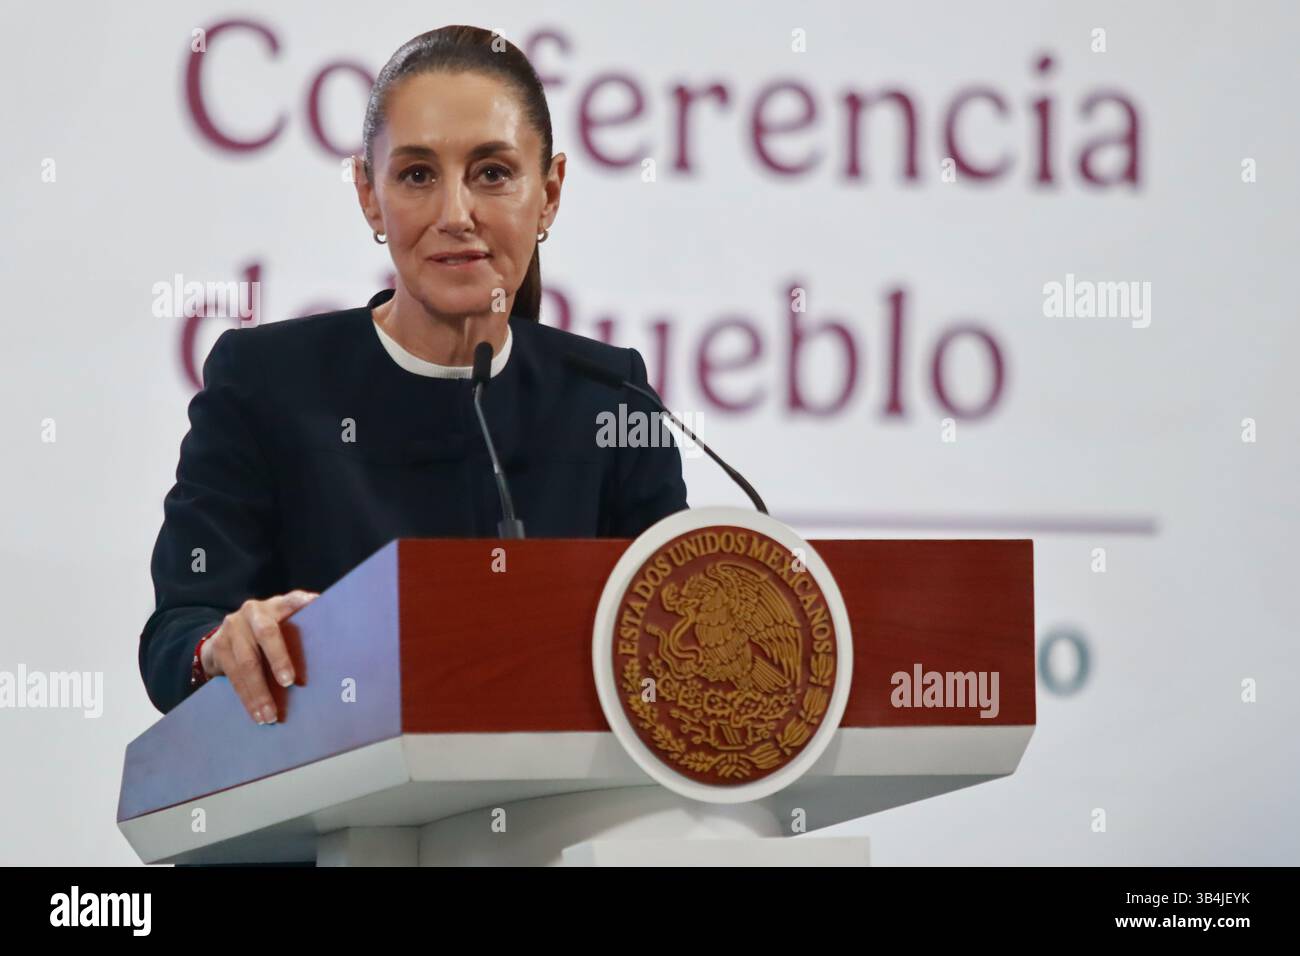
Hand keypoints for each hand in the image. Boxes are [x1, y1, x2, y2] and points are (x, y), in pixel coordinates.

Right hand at [201, 590, 318, 723]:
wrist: (222, 638)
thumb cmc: (265, 635)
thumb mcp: (282, 625)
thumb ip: (302, 629)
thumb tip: (338, 642)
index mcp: (276, 605)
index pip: (292, 600)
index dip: (302, 602)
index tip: (314, 604)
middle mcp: (253, 611)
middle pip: (267, 633)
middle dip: (279, 659)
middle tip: (289, 682)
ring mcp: (232, 628)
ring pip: (247, 662)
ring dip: (260, 692)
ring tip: (270, 715)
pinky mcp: (218, 647)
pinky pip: (234, 677)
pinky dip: (247, 698)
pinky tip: (256, 714)